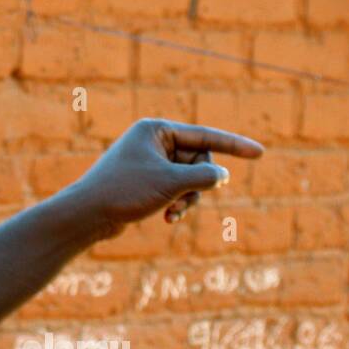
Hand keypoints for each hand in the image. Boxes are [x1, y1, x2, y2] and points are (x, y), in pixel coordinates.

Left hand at [71, 118, 264, 239]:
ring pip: (190, 178)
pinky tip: (168, 218)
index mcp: (156, 129)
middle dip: (198, 183)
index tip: (260, 153)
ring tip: (173, 211)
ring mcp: (149, 160)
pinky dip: (176, 203)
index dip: (234, 144)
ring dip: (188, 197)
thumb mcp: (171, 183)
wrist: (88, 214)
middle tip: (183, 199)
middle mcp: (152, 140)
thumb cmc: (124, 192)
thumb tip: (222, 174)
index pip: (204, 135)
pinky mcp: (147, 180)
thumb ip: (204, 176)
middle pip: (199, 160)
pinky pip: (176, 189)